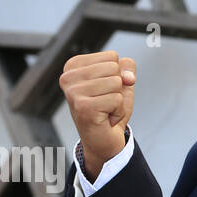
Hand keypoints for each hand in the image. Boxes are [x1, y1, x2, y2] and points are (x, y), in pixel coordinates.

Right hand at [59, 50, 135, 181]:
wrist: (104, 140)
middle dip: (118, 88)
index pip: (111, 56)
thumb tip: (128, 77)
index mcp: (73, 66)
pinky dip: (118, 111)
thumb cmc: (109, 109)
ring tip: (105, 110)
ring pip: (116, 83)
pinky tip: (106, 119)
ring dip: (118, 100)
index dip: (116, 75)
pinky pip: (117, 99)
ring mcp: (73, 92)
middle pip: (113, 68)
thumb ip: (126, 68)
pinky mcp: (83, 107)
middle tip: (105, 102)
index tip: (104, 91)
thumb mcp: (121, 83)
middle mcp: (68, 77)